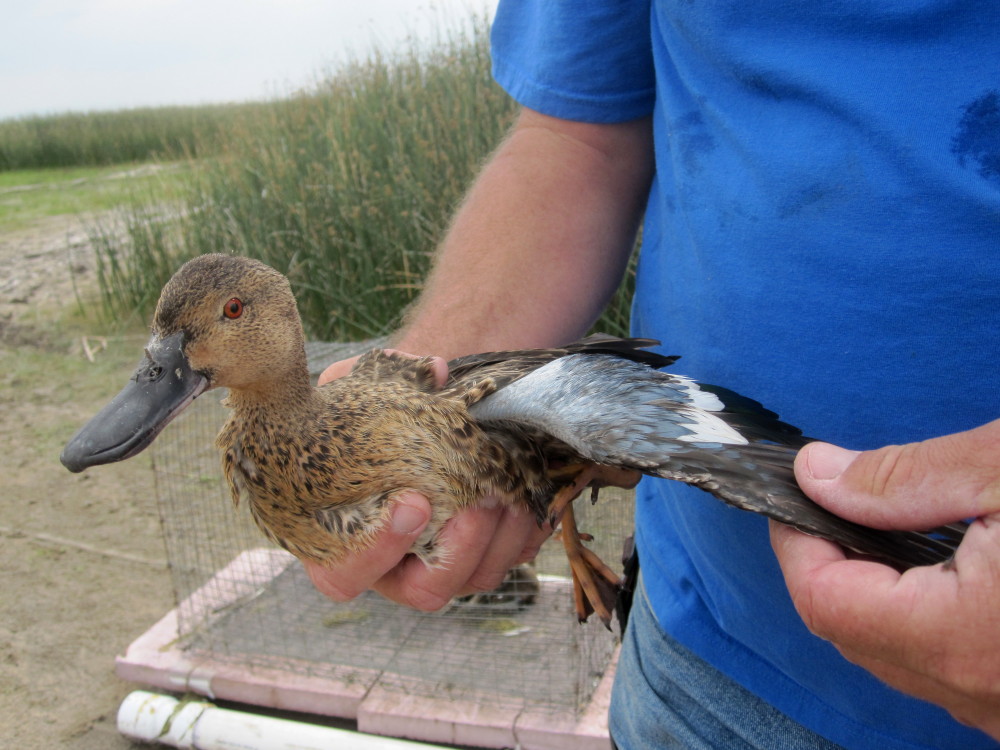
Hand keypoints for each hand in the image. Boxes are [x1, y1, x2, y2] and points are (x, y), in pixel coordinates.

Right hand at [306, 352, 550, 610]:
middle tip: (480, 499)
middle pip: (425, 590)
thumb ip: (376, 378)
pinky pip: (513, 559)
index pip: (344, 575)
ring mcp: (444, 566)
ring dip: (502, 538)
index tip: (413, 502)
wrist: (415, 416)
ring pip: (478, 579)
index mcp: (339, 540)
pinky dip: (529, 532)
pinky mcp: (485, 555)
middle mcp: (393, 567)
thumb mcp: (357, 389)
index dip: (376, 549)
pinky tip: (533, 496)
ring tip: (512, 490)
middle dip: (460, 547)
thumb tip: (435, 371)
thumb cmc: (372, 412)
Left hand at [771, 420, 999, 738]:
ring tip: (889, 530)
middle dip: (829, 566)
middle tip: (835, 505)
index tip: (792, 496)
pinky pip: (950, 668)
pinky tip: (944, 570)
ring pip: (901, 657)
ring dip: (876, 595)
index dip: (795, 544)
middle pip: (854, 635)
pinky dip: (926, 619)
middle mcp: (983, 694)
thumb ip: (903, 479)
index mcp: (964, 639)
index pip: (824, 602)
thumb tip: (815, 475)